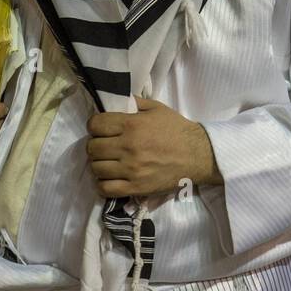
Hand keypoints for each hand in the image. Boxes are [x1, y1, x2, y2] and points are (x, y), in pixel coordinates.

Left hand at [86, 97, 219, 198]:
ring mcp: (131, 169)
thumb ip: (134, 102)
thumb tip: (114, 101)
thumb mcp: (157, 108)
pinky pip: (105, 188)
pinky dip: (104, 183)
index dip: (95, 125)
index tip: (102, 129)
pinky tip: (112, 178)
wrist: (198, 155)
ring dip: (100, 164)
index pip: (95, 125)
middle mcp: (128, 147)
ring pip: (96, 168)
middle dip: (96, 145)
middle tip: (106, 146)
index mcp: (132, 125)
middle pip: (93, 148)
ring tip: (109, 162)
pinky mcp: (136, 187)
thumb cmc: (177, 129)